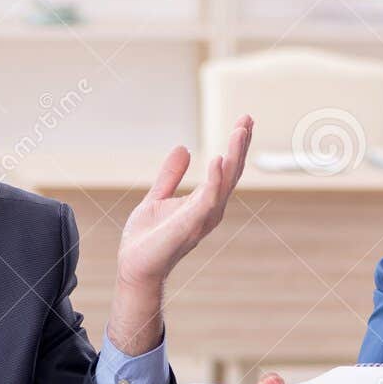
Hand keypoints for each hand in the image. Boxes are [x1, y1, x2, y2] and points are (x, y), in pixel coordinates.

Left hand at [106, 115, 252, 355]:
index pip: (226, 170)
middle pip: (232, 172)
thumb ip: (171, 175)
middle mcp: (210, 209)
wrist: (134, 265)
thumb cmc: (147, 238)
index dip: (236, 146)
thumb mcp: (158, 197)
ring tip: (240, 130)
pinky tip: (219, 158)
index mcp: (204, 202)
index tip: (243, 121)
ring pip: (226, 181)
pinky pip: (208, 198)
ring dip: (235, 155)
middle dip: (241, 145)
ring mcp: (202, 217)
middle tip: (247, 118)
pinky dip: (216, 179)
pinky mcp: (190, 224)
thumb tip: (184, 149)